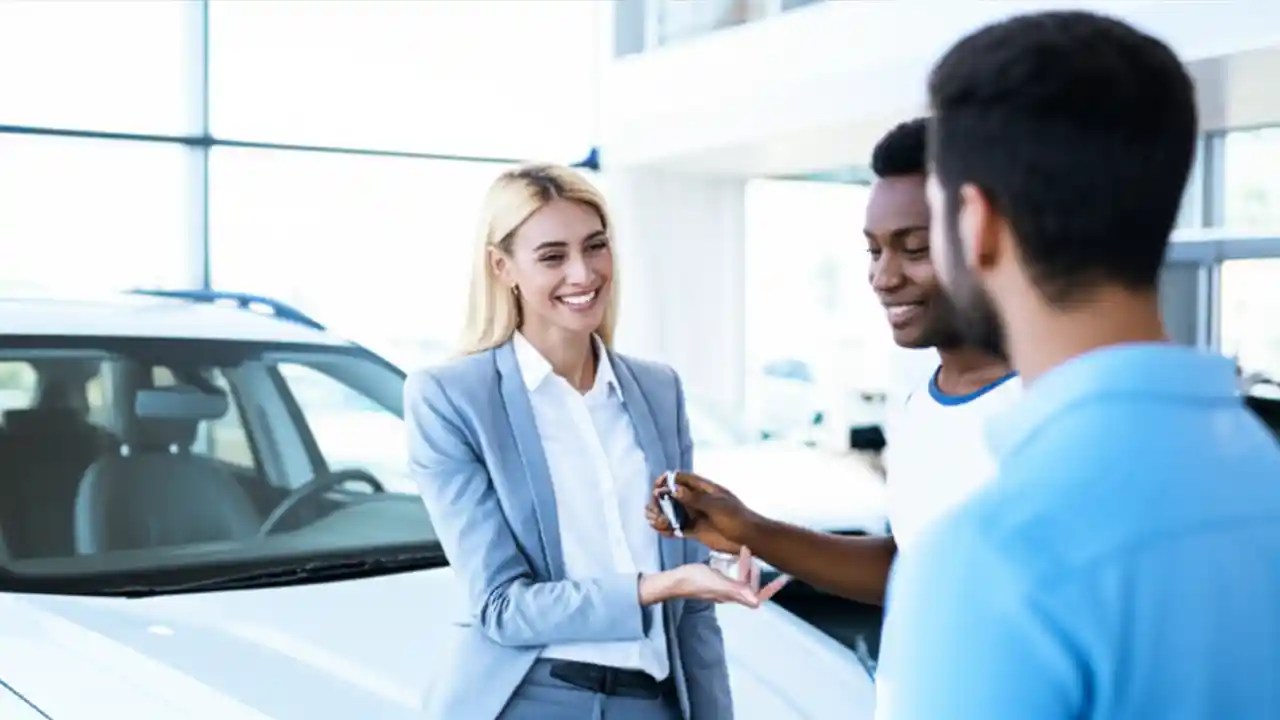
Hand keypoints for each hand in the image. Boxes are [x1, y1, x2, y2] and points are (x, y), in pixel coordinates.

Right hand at [638, 547, 789, 608]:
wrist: (673, 581)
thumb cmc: (694, 581)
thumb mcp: (716, 582)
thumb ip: (736, 590)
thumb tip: (758, 603)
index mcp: (734, 594)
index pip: (757, 595)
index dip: (771, 588)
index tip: (784, 578)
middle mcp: (730, 593)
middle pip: (751, 586)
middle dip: (756, 572)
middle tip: (754, 555)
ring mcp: (722, 587)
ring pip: (742, 581)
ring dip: (747, 569)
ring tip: (747, 554)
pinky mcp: (714, 581)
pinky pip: (732, 576)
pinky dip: (736, 567)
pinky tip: (732, 557)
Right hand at [646, 472, 759, 552]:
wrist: (748, 538)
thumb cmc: (736, 518)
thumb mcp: (716, 506)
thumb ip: (694, 498)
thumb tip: (674, 489)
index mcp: (703, 489)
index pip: (681, 479)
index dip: (667, 481)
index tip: (656, 487)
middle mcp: (696, 500)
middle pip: (672, 496)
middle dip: (660, 501)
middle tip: (653, 509)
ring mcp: (695, 515)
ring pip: (672, 513)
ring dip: (661, 515)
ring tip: (654, 521)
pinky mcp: (694, 531)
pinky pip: (676, 528)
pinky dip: (667, 529)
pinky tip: (661, 530)